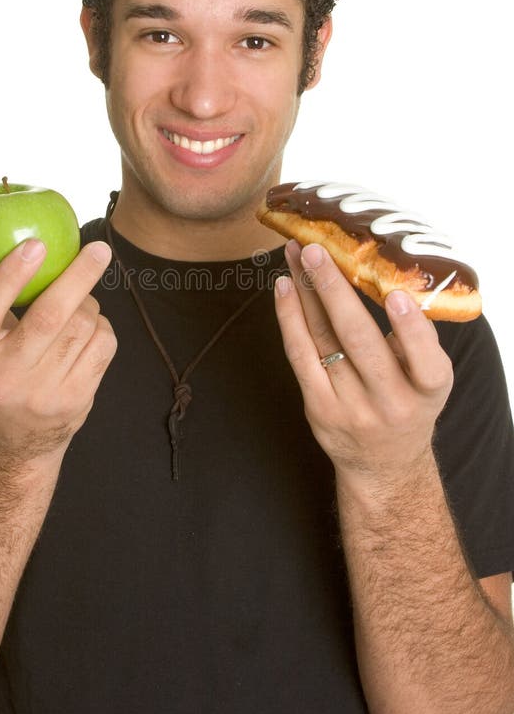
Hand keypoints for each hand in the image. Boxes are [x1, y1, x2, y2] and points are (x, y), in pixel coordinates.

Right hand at [0, 238, 116, 463]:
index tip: (36, 244)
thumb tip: (7, 245)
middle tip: (99, 250)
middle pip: (50, 316)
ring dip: (89, 305)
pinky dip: (103, 328)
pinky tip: (90, 330)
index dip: (11, 274)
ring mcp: (43, 392)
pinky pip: (103, 346)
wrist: (15, 442)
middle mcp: (6, 376)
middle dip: (78, 277)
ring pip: (83, 327)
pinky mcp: (76, 400)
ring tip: (80, 304)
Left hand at [274, 240, 453, 486]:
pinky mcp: (319, 409)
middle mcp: (391, 402)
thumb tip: (385, 276)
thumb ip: (415, 339)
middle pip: (358, 340)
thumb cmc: (408, 402)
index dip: (410, 328)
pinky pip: (300, 356)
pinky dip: (290, 318)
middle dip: (333, 290)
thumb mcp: (428, 378)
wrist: (384, 464)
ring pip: (323, 339)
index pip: (425, 360)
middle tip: (315, 250)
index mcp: (428, 389)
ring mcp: (351, 408)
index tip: (396, 294)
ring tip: (294, 255)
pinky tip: (285, 288)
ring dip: (306, 292)